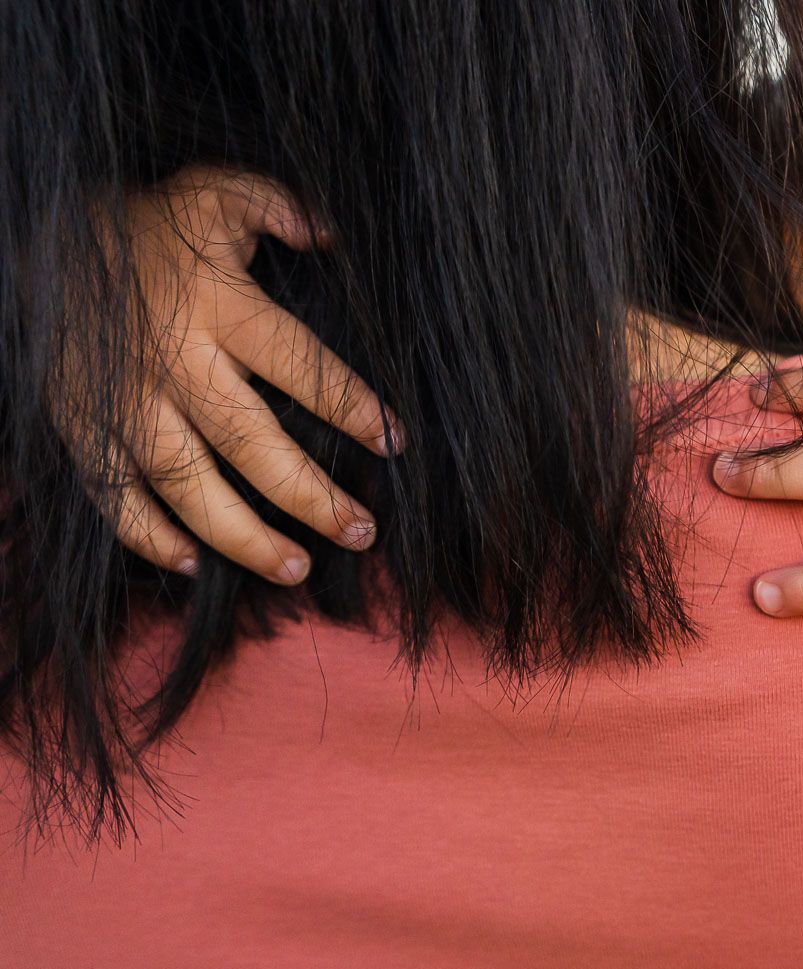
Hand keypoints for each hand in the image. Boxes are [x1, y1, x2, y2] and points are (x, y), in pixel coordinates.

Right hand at [67, 167, 400, 583]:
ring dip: (243, 537)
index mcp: (215, 304)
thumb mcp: (214, 195)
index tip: (393, 443)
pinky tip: (193, 564)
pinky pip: (114, 495)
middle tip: (363, 531)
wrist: (38, 237)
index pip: (296, 363)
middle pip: (251, 443)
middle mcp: (171, 359)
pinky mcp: (80, 425)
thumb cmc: (152, 227)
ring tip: (298, 569)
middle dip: (311, 496)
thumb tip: (333, 234)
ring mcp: (122, 400)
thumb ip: (277, 206)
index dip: (348, 405)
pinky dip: (147, 537)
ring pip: (186, 485)